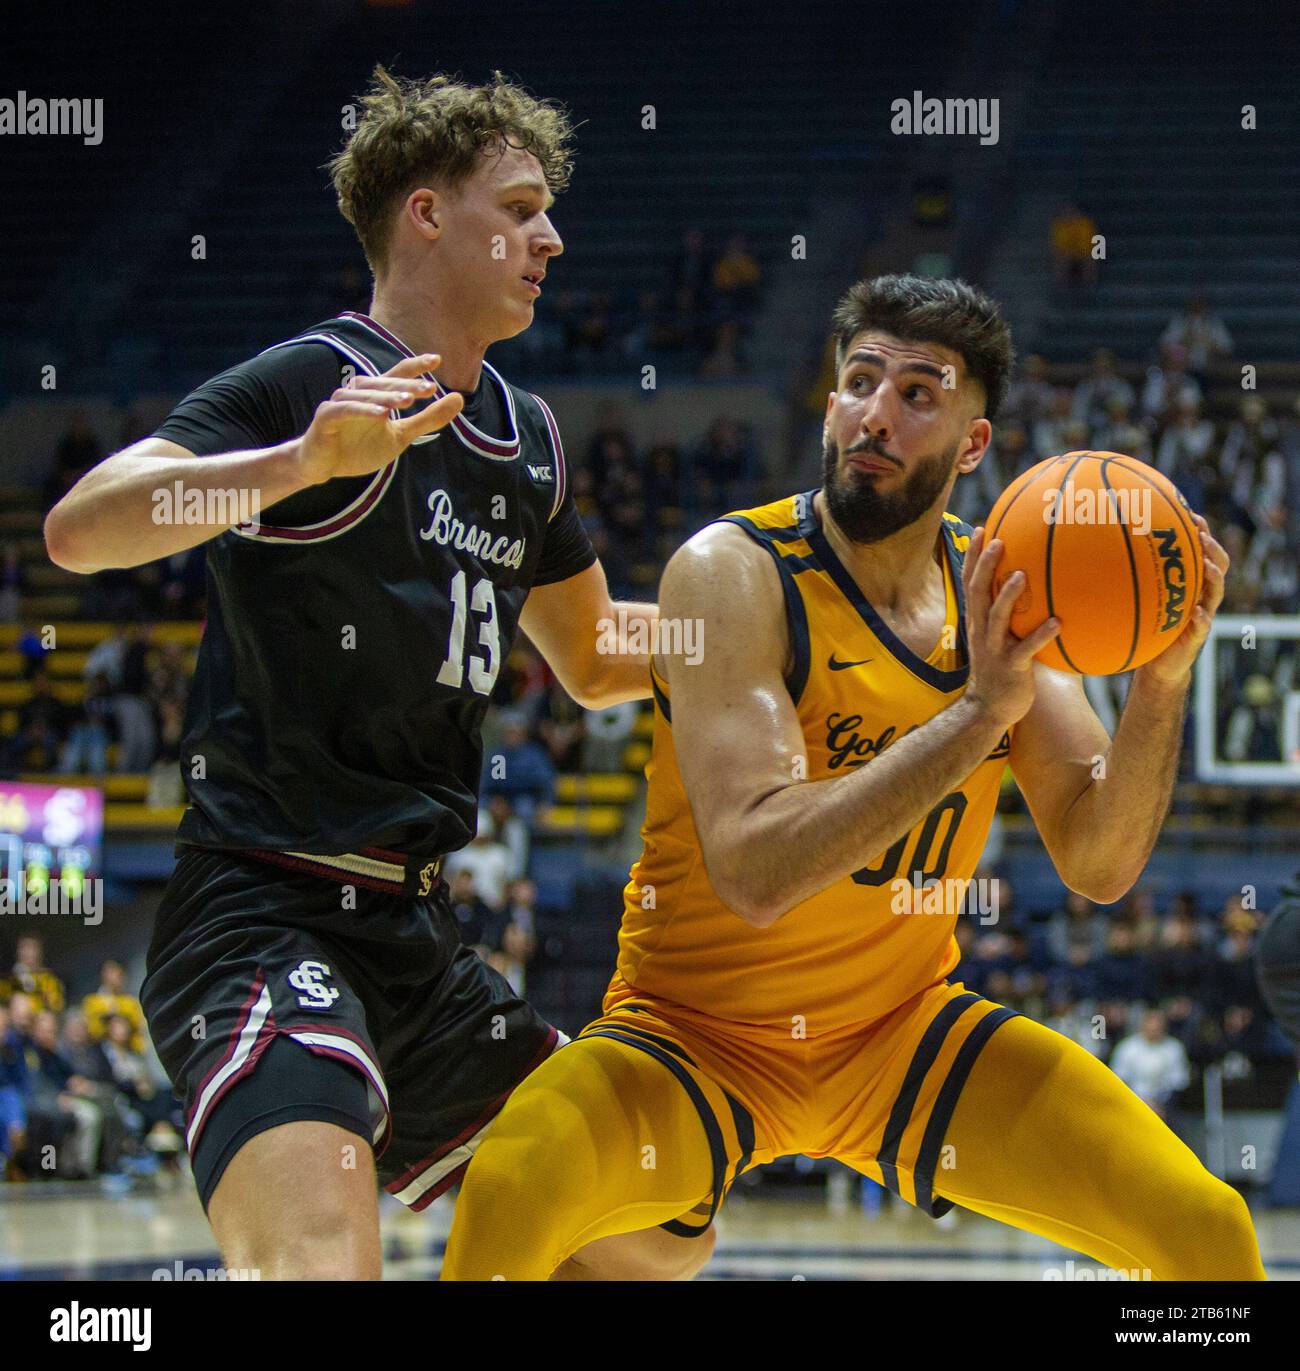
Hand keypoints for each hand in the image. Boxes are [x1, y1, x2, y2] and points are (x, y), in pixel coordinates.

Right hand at [293, 354, 463, 484]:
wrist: (322, 466)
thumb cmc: (359, 448)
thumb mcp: (401, 436)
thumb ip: (428, 418)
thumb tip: (459, 398)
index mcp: (376, 395)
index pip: (397, 373)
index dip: (415, 366)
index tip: (437, 360)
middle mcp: (358, 392)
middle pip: (385, 383)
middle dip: (407, 385)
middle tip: (431, 389)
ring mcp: (340, 402)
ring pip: (367, 395)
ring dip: (388, 396)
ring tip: (409, 400)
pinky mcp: (327, 417)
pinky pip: (346, 410)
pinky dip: (363, 410)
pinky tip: (381, 415)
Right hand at [961, 526, 1060, 727]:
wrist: (989, 708)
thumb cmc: (1002, 669)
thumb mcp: (1000, 638)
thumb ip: (1013, 615)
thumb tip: (1040, 591)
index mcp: (977, 621)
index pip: (970, 582)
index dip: (973, 556)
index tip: (981, 529)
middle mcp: (981, 630)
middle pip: (978, 591)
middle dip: (984, 565)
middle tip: (996, 540)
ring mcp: (993, 648)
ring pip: (996, 617)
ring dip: (1008, 595)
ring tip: (1022, 576)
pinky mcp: (1010, 667)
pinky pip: (1026, 648)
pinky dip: (1041, 635)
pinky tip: (1058, 622)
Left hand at [1135, 513, 1228, 689]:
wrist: (1156, 666)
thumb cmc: (1143, 629)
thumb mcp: (1133, 603)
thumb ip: (1122, 583)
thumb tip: (1089, 557)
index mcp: (1187, 585)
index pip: (1199, 553)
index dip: (1199, 532)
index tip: (1188, 511)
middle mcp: (1199, 597)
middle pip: (1216, 566)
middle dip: (1212, 547)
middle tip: (1201, 532)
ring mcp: (1202, 617)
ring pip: (1216, 592)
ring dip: (1213, 577)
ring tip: (1205, 564)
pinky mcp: (1196, 639)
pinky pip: (1203, 627)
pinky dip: (1202, 619)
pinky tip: (1197, 613)